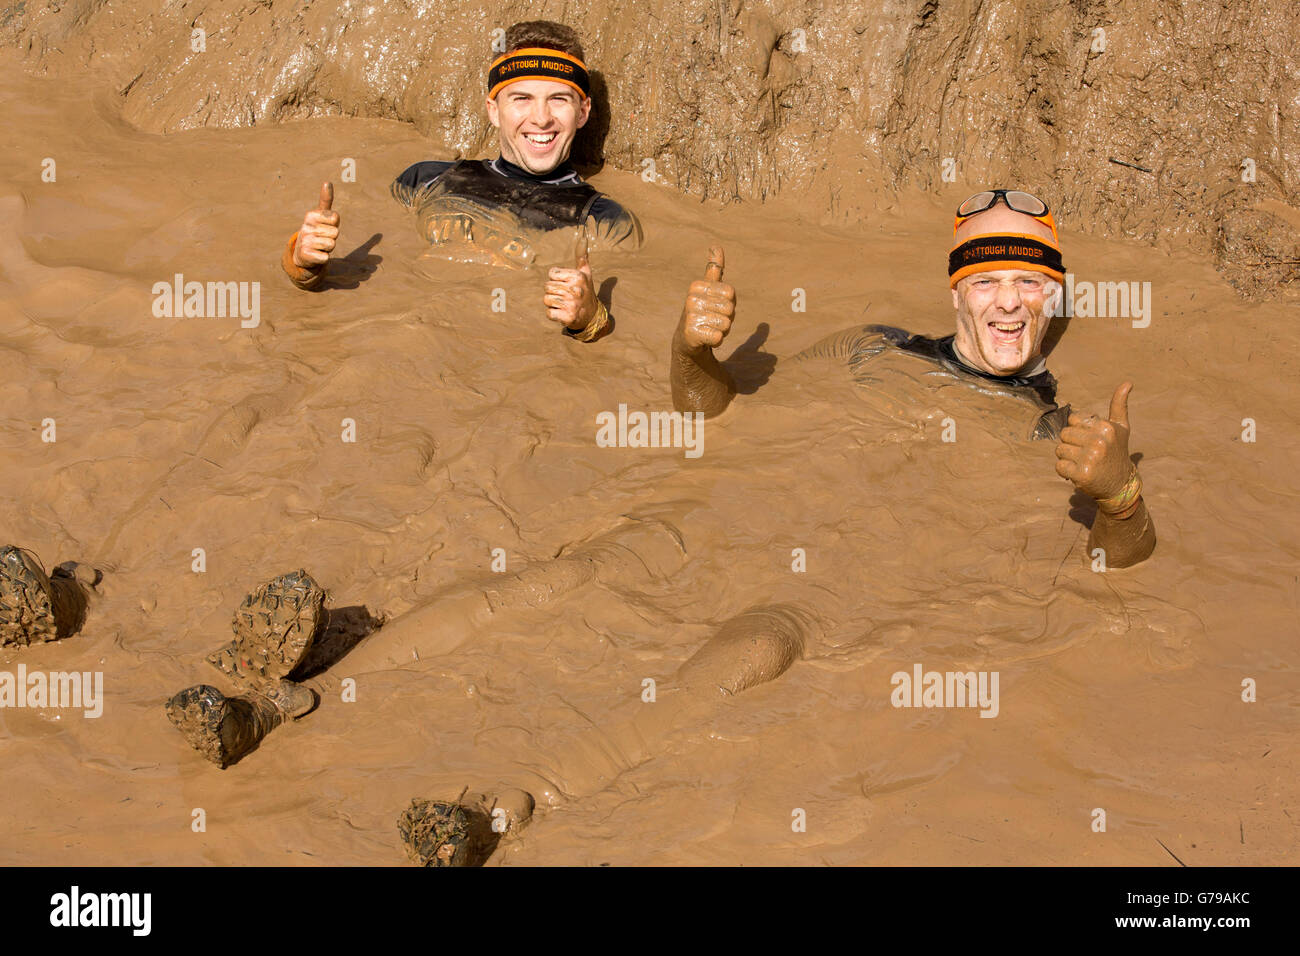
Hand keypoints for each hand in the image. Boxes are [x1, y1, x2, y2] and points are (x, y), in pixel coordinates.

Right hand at [293, 182, 339, 267]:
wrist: (302, 253)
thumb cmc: (317, 231)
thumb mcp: (321, 215)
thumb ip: (326, 200)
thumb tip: (327, 182)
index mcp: (310, 215)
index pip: (335, 218)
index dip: (334, 224)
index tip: (325, 226)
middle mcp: (306, 226)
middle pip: (335, 232)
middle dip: (332, 237)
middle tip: (322, 238)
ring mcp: (305, 240)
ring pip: (332, 244)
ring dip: (328, 248)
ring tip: (319, 246)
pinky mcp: (306, 255)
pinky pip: (326, 257)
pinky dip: (324, 258)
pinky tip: (316, 255)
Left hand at [544, 230, 597, 329]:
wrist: (592, 316)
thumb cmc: (585, 291)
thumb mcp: (585, 273)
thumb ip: (581, 256)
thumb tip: (582, 237)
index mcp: (578, 276)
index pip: (551, 273)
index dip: (556, 279)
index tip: (566, 284)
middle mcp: (575, 289)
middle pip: (547, 287)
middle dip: (553, 292)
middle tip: (565, 296)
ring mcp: (572, 304)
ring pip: (546, 300)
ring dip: (552, 303)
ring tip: (563, 304)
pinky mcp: (568, 317)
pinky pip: (548, 313)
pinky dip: (553, 314)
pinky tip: (562, 313)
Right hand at [677, 245, 734, 349]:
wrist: (687, 339)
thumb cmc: (704, 311)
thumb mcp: (709, 288)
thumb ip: (714, 269)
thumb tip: (716, 246)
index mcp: (697, 285)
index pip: (731, 292)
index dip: (730, 303)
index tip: (717, 306)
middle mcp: (691, 299)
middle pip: (730, 309)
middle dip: (727, 318)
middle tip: (713, 320)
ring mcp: (690, 316)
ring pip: (726, 324)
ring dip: (722, 330)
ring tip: (709, 328)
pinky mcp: (692, 334)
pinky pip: (719, 337)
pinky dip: (717, 340)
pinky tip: (706, 338)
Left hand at [1054, 382, 1134, 499]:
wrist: (1120, 484)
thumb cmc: (1117, 451)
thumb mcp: (1121, 428)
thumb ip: (1119, 405)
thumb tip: (1127, 382)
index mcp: (1106, 427)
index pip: (1073, 420)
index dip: (1078, 430)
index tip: (1091, 440)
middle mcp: (1099, 441)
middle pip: (1064, 434)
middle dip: (1071, 444)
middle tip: (1086, 454)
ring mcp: (1090, 458)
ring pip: (1059, 450)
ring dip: (1067, 458)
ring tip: (1083, 463)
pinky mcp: (1082, 474)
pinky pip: (1059, 466)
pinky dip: (1064, 471)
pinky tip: (1078, 473)